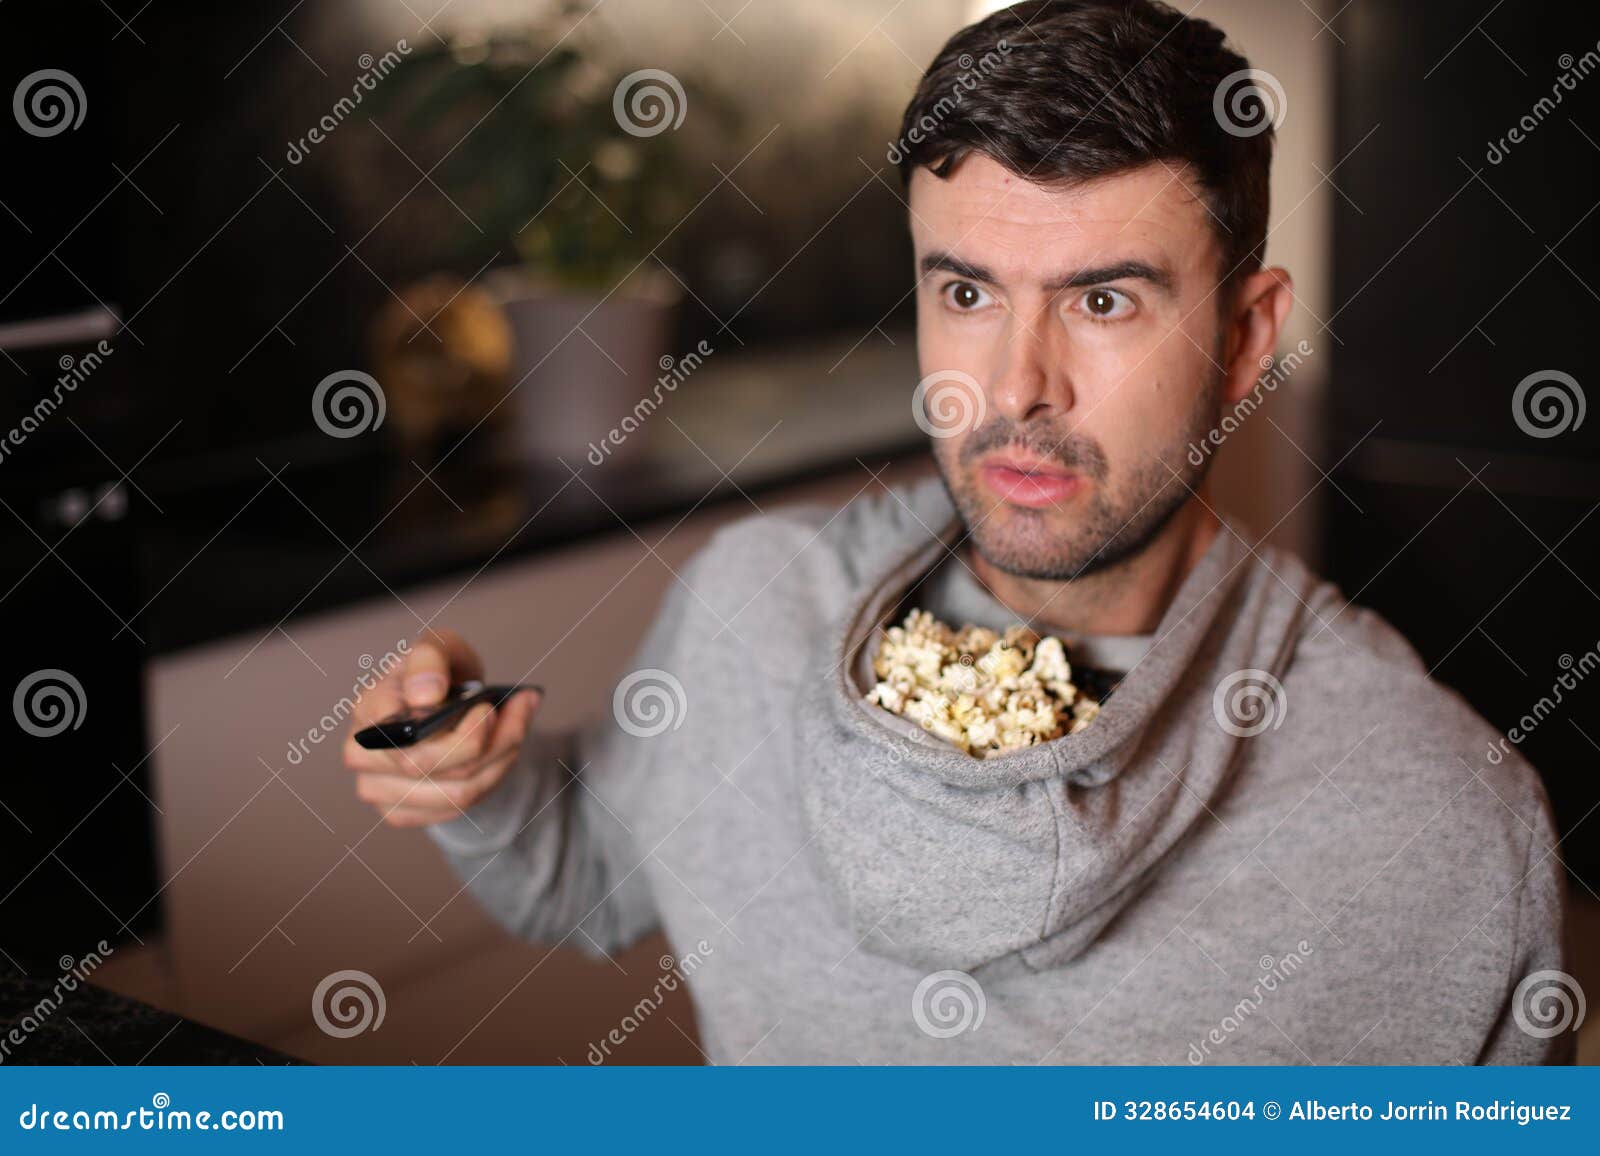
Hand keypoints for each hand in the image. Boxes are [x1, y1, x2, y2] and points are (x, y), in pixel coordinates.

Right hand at [342, 628, 541, 826]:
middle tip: (516, 711)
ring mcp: (378, 789)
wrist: (445, 705)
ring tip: (520, 724)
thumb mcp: (439, 647)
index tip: (488, 706)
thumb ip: (428, 659)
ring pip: (455, 791)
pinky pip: (460, 806)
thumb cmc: (438, 674)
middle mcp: (361, 753)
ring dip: (499, 758)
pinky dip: (494, 775)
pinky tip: (507, 748)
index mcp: (367, 706)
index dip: (448, 726)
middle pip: (427, 766)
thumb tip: (425, 696)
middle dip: (483, 741)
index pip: (399, 731)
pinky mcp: (402, 813)